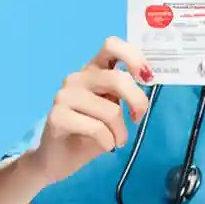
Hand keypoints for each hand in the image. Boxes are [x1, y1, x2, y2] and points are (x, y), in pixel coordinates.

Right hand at [24, 37, 152, 186]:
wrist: (59, 158)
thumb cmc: (92, 131)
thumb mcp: (114, 108)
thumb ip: (126, 92)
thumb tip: (148, 79)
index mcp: (94, 69)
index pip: (112, 45)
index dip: (134, 57)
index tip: (146, 77)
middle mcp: (78, 77)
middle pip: (118, 79)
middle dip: (137, 101)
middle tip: (138, 118)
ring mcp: (65, 95)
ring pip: (110, 110)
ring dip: (121, 132)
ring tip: (117, 140)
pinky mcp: (57, 116)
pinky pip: (96, 128)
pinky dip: (108, 141)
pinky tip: (106, 146)